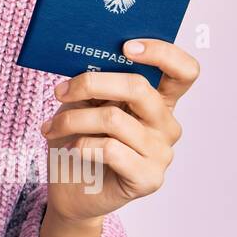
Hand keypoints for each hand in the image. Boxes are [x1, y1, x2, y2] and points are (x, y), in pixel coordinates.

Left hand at [39, 38, 197, 224]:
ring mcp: (162, 153)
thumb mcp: (85, 104)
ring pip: (114, 119)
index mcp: (157, 100)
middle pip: (139, 89)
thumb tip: (87, 59)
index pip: (183, 71)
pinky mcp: (149, 178)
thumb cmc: (78, 140)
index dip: (162, 53)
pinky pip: (111, 150)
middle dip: (91, 83)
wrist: (69, 190)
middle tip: (60, 91)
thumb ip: (97, 83)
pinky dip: (82, 145)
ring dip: (73, 119)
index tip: (127, 47)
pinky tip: (72, 149)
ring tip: (52, 126)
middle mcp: (166, 124)